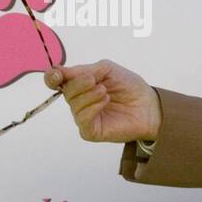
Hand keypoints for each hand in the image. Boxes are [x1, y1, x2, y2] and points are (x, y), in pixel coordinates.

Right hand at [43, 60, 161, 142]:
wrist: (149, 106)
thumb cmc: (130, 87)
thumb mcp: (108, 70)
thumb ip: (85, 70)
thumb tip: (60, 71)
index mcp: (79, 85)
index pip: (55, 81)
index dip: (53, 77)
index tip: (58, 74)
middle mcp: (79, 101)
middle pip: (66, 91)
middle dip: (79, 84)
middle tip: (97, 82)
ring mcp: (84, 117)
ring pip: (74, 105)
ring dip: (89, 95)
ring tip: (105, 92)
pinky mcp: (91, 131)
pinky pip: (82, 119)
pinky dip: (92, 107)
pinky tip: (105, 101)